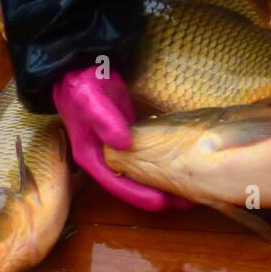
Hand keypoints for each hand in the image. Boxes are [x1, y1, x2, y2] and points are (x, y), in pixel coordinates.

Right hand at [52, 66, 190, 211]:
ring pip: (141, 174)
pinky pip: (147, 158)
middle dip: (157, 197)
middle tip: (187, 203)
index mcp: (90, 157)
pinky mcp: (130, 140)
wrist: (81, 68)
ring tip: (189, 190)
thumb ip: (105, 121)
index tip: (162, 203)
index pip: (115, 185)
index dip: (139, 196)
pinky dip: (162, 164)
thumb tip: (124, 145)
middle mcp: (104, 159)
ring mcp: (117, 151)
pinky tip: (181, 166)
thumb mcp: (90, 100)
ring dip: (163, 183)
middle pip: (131, 186)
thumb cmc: (83, 85)